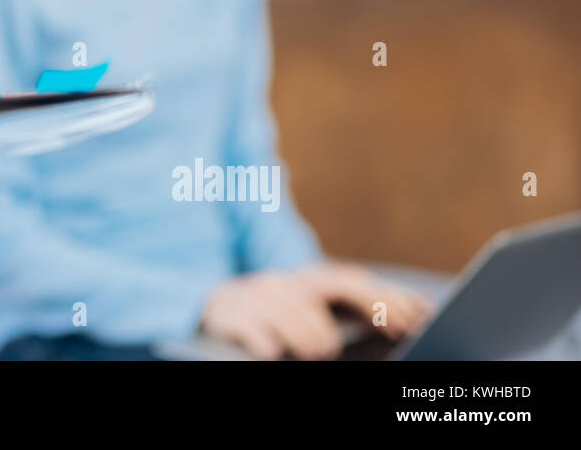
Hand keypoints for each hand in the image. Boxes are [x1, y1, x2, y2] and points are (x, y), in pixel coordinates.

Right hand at [200, 261, 431, 359]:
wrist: (211, 308)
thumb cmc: (272, 317)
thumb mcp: (305, 308)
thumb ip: (343, 311)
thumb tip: (403, 324)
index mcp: (308, 281)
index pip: (354, 281)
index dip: (389, 297)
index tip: (423, 317)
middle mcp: (288, 283)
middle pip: (335, 284)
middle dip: (370, 303)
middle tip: (397, 330)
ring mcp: (260, 298)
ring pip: (291, 309)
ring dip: (310, 332)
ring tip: (322, 350)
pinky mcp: (232, 317)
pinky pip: (252, 329)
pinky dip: (264, 342)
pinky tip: (274, 353)